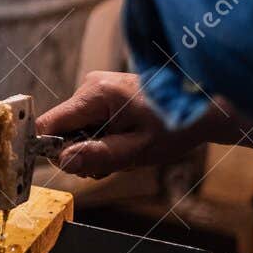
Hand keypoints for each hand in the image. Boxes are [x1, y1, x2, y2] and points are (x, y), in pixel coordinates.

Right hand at [37, 70, 229, 178]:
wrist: (204, 105)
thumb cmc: (176, 125)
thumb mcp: (139, 150)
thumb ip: (99, 156)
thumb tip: (63, 162)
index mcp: (95, 95)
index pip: (49, 123)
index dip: (51, 149)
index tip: (71, 166)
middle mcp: (90, 86)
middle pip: (63, 128)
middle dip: (82, 151)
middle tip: (114, 163)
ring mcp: (96, 87)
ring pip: (77, 127)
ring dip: (96, 146)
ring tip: (127, 150)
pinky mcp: (104, 93)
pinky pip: (89, 120)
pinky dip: (103, 136)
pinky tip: (126, 140)